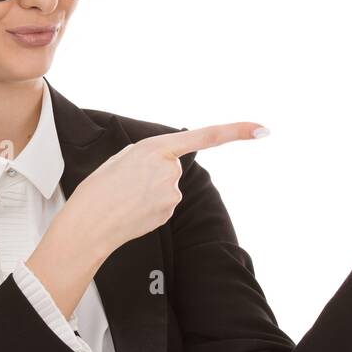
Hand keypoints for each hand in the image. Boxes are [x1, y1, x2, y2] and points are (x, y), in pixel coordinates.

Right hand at [66, 122, 268, 254]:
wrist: (89, 222)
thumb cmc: (100, 187)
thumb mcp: (123, 157)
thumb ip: (152, 154)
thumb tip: (172, 165)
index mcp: (156, 147)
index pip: (205, 136)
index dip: (237, 131)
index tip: (262, 129)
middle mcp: (170, 168)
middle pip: (173, 167)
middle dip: (154, 173)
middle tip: (127, 182)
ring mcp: (173, 192)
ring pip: (168, 187)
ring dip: (150, 191)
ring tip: (126, 196)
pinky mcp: (170, 211)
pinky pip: (164, 203)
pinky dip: (150, 206)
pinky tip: (132, 210)